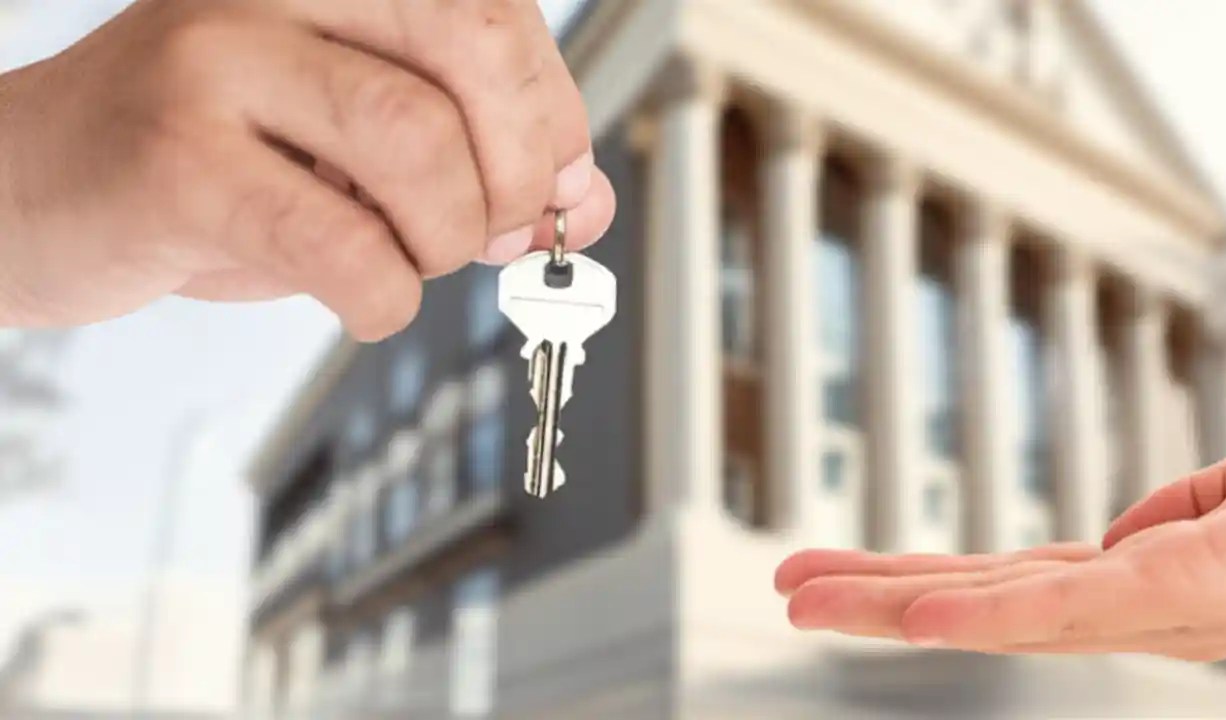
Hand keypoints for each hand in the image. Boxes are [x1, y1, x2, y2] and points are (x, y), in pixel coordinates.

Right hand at [0, 0, 614, 340]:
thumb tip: (583, 201)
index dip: (551, 118)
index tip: (551, 189)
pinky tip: (366, 299)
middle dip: (516, 170)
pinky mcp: (177, 161)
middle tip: (491, 233)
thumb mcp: (349, 147)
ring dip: (445, 238)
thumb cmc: (202, 163)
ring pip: (417, 144)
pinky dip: (383, 295)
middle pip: (474, 52)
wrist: (29, 187)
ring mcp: (217, 63)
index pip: (497, 17)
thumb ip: (471, 161)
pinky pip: (339, 241)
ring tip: (405, 263)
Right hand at [775, 422, 1225, 661]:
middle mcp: (1163, 607)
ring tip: (808, 599)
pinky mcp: (1205, 586)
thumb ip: (1185, 512)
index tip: (832, 581)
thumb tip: (1123, 534)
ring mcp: (1184, 602)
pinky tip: (925, 614)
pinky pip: (1087, 605)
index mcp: (1166, 583)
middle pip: (994, 605)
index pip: (1017, 587)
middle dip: (881, 602)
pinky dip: (994, 614)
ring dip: (902, 608)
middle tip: (787, 590)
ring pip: (1016, 611)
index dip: (919, 587)